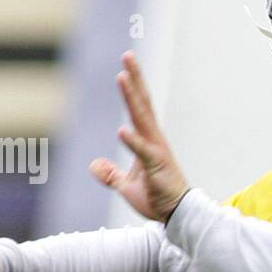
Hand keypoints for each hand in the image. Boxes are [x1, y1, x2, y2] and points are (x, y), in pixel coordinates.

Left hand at [89, 50, 190, 221]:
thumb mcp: (126, 186)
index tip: (125, 66)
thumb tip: (94, 166)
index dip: (132, 86)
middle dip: (135, 79)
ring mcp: (156, 151)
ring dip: (132, 98)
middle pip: (143, 103)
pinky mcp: (156, 167)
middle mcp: (154, 140)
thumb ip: (111, 174)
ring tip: (123, 78)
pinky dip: (132, 141)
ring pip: (142, 119)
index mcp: (148, 140)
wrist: (176, 215)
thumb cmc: (156, 197)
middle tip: (128, 56)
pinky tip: (122, 130)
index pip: (139, 108)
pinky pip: (143, 152)